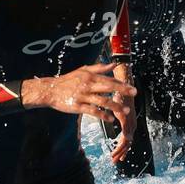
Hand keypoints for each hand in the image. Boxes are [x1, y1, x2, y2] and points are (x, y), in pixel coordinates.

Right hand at [22, 62, 136, 127]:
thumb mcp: (83, 70)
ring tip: (126, 111)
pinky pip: (92, 111)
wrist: (50, 90)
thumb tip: (114, 64)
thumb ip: (99, 68)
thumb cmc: (68, 80)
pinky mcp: (77, 106)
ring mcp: (82, 96)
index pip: (109, 79)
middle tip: (134, 93)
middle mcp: (87, 85)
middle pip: (108, 87)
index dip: (121, 83)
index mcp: (90, 76)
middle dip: (122, 90)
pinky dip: (103, 115)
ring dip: (115, 106)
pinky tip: (110, 119)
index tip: (132, 87)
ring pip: (102, 101)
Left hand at [108, 63, 136, 162]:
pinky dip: (124, 144)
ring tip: (117, 158)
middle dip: (120, 152)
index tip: (113, 156)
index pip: (125, 142)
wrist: (125, 88)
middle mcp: (132, 125)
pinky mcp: (130, 122)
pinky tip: (120, 147)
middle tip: (113, 161)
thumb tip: (128, 138)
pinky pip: (128, 136)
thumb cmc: (121, 97)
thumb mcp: (121, 111)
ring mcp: (132, 124)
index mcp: (130, 125)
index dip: (119, 150)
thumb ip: (126, 126)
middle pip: (127, 143)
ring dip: (122, 150)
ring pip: (128, 141)